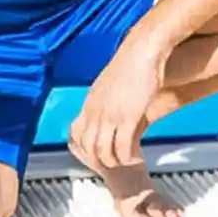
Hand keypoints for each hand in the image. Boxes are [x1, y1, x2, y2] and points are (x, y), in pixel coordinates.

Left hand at [69, 45, 164, 170]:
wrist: (141, 52)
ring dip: (114, 161)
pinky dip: (127, 157)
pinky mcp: (129, 117)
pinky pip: (123, 147)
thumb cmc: (129, 65)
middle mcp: (96, 111)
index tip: (96, 153)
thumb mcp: (107, 84)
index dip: (84, 148)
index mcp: (90, 102)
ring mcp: (111, 115)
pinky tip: (134, 157)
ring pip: (104, 150)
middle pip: (88, 146)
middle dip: (99, 160)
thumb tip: (104, 110)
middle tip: (112, 164)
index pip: (76, 133)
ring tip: (124, 162)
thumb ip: (102, 100)